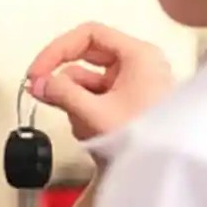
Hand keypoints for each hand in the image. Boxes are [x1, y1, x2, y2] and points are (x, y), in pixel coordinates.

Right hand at [27, 22, 174, 140]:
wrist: (168, 172)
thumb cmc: (148, 142)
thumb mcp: (95, 114)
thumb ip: (62, 94)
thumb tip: (40, 83)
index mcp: (139, 56)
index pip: (89, 35)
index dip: (58, 49)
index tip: (39, 70)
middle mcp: (139, 66)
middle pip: (88, 57)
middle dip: (64, 78)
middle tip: (40, 87)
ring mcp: (135, 85)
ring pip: (91, 80)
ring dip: (76, 99)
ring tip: (79, 122)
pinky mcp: (130, 104)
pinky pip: (99, 97)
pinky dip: (86, 110)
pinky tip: (88, 129)